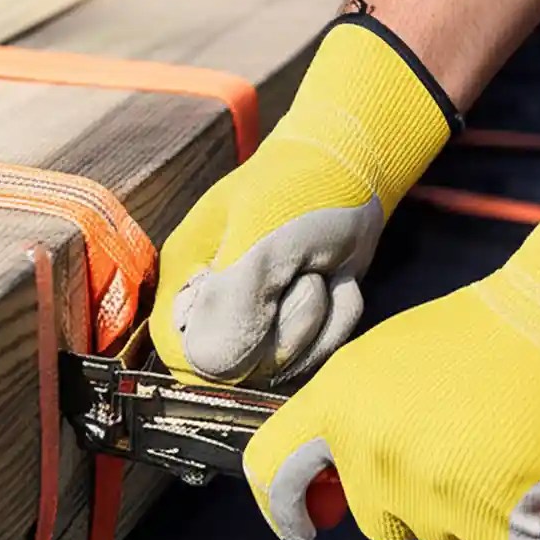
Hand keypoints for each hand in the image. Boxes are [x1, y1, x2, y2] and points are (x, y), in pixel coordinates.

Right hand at [149, 15, 455, 386]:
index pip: (185, 357)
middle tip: (302, 272)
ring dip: (320, 318)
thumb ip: (230, 304)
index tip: (261, 314)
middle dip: (289, 325)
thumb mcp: (261, 241)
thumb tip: (212, 365)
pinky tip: (336, 279)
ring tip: (319, 268)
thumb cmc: (297, 190)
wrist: (354, 168)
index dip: (226, 351)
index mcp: (186, 284)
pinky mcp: (296, 324)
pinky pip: (318, 351)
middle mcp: (215, 310)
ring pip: (286, 365)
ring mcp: (258, 320)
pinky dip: (338, 316)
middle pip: (242, 371)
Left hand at [241, 165, 539, 539]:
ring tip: (489, 452)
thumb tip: (328, 481)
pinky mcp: (489, 517)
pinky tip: (521, 483)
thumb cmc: (472, 337)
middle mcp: (371, 451)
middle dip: (406, 502)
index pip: (271, 470)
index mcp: (337, 405)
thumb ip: (345, 417)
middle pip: (372, 520)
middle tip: (449, 454)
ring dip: (461, 512)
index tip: (302, 525)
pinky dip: (510, 531)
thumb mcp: (379, 361)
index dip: (282, 507)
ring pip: (434, 538)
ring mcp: (428, 489)